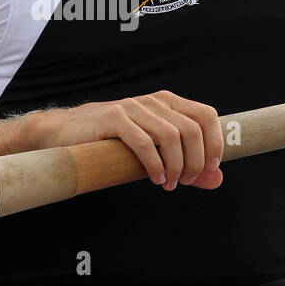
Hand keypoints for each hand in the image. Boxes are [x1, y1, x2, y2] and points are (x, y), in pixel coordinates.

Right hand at [33, 90, 223, 190]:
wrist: (67, 132)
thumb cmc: (114, 144)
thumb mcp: (155, 153)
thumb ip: (187, 166)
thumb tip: (217, 181)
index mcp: (168, 103)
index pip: (207, 116)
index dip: (215, 144)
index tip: (209, 170)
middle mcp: (154, 101)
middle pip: (192, 130)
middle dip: (195, 162)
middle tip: (185, 181)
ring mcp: (133, 107)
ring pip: (171, 137)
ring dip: (175, 167)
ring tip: (169, 184)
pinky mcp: (114, 118)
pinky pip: (144, 143)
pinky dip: (154, 165)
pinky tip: (155, 179)